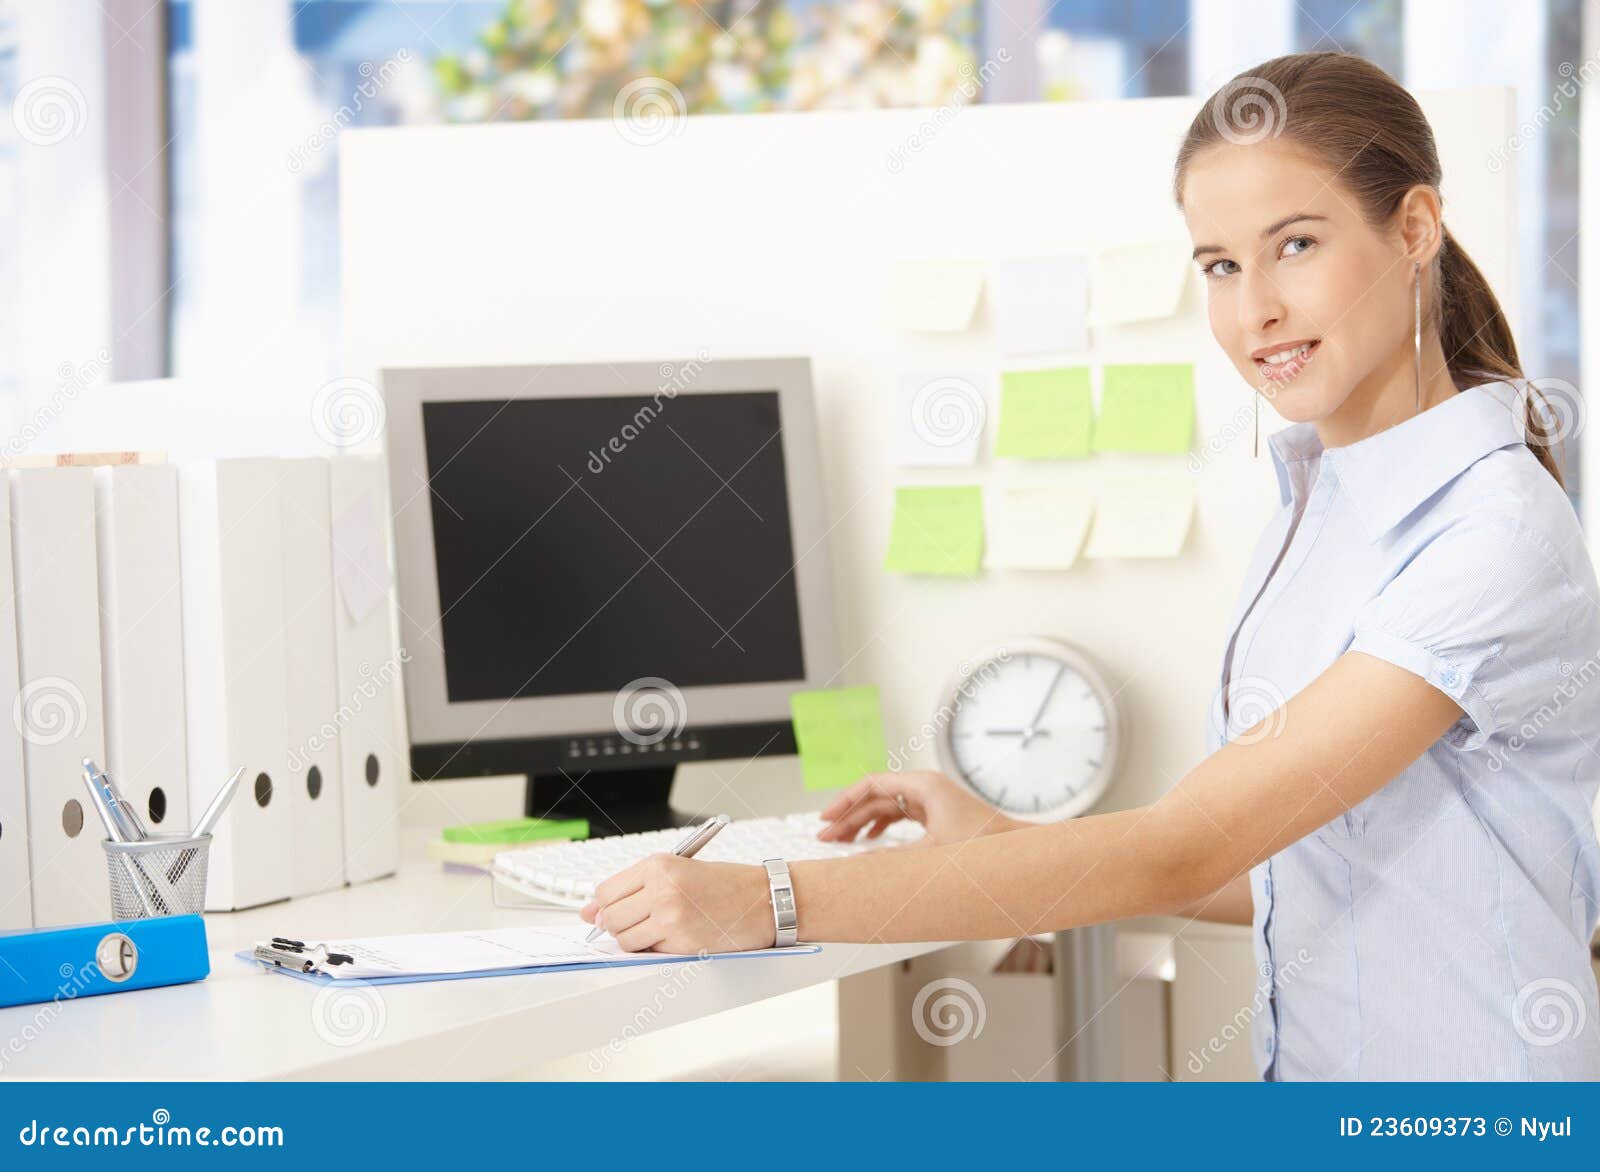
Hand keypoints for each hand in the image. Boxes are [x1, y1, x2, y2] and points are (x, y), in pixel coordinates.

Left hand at [579, 854, 774, 953]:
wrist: (766, 899)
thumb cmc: (728, 883)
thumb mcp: (679, 870)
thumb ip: (633, 887)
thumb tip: (590, 911)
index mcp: (659, 865)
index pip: (605, 891)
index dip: (604, 905)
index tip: (608, 910)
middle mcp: (662, 890)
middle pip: (610, 917)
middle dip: (617, 924)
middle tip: (638, 920)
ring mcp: (671, 918)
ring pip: (625, 939)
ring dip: (635, 939)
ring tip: (658, 927)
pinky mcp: (682, 943)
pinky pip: (649, 952)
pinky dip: (654, 949)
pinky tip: (674, 935)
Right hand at [817, 770, 1022, 845]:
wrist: (1016, 851)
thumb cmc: (985, 845)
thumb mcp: (931, 855)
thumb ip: (891, 860)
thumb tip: (860, 864)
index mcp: (923, 785)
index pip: (871, 785)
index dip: (844, 801)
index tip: (826, 817)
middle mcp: (925, 788)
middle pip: (875, 797)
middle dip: (849, 816)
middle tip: (828, 836)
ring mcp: (931, 800)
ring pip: (886, 807)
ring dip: (863, 823)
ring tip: (843, 840)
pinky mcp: (936, 814)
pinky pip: (899, 816)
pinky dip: (881, 827)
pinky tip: (870, 840)